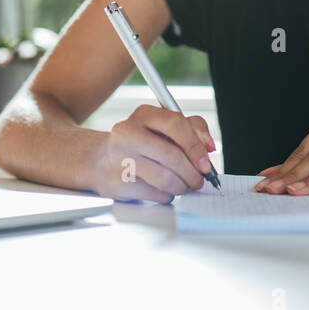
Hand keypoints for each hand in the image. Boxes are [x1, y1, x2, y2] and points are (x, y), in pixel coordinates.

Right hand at [91, 105, 216, 203]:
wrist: (100, 161)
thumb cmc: (140, 143)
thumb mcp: (163, 127)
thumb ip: (191, 129)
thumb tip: (208, 147)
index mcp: (143, 114)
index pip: (175, 124)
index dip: (195, 146)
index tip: (206, 163)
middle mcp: (127, 132)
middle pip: (172, 155)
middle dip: (193, 173)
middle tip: (200, 180)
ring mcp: (120, 158)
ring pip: (166, 179)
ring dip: (182, 187)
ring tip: (184, 186)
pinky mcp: (118, 183)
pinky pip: (156, 194)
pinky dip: (167, 195)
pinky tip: (163, 189)